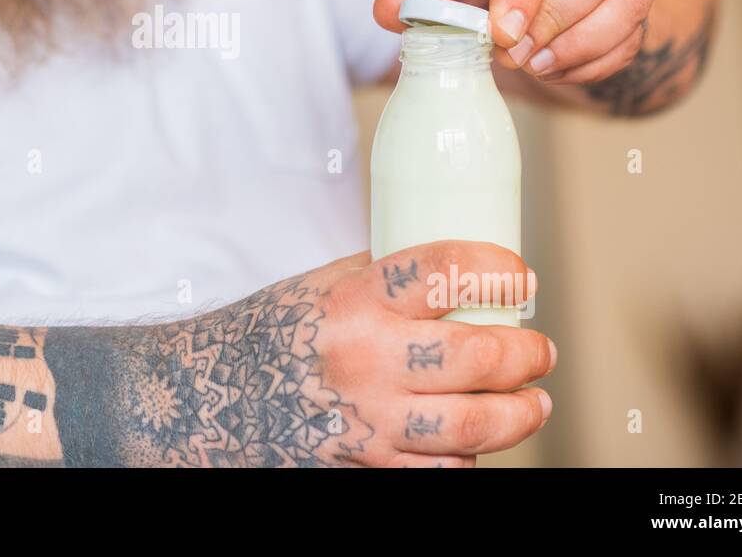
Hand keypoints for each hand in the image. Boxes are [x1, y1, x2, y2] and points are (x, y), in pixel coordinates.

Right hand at [116, 241, 553, 466]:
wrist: (202, 396)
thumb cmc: (265, 333)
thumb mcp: (320, 285)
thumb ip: (383, 278)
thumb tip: (455, 275)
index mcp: (354, 300)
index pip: (449, 272)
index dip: (499, 270)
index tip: (519, 275)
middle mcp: (366, 360)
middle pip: (479, 355)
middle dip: (528, 352)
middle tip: (540, 348)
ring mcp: (367, 421)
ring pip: (476, 424)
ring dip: (520, 412)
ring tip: (534, 402)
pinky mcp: (363, 467)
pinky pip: (440, 471)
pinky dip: (469, 458)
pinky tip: (476, 443)